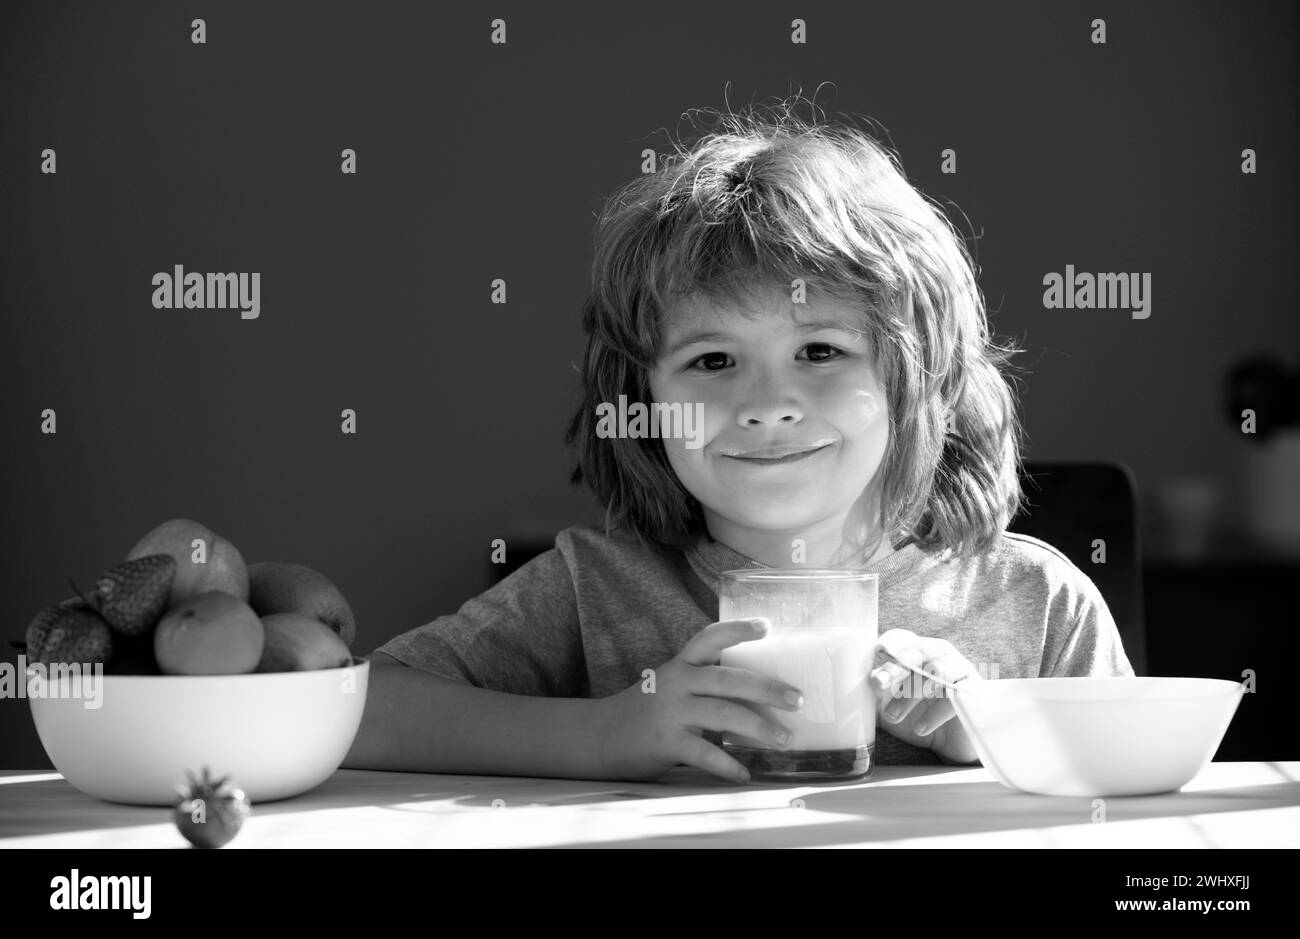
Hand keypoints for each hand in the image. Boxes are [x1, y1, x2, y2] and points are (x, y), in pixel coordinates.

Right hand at [594, 617, 805, 783]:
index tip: (768, 626)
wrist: (600, 736)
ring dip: (758, 727)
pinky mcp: (665, 742)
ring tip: (784, 739)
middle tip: (797, 699)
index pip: (709, 638)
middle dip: (766, 688)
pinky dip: (728, 765)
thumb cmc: (646, 711)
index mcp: (680, 665)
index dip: (737, 629)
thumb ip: (704, 684)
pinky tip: (745, 774)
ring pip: (723, 714)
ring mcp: (670, 712)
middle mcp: (676, 682)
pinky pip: (704, 753)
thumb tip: (759, 695)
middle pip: (728, 679)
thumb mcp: (671, 686)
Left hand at [869, 628, 981, 764]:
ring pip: (936, 669)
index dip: (884, 648)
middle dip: (893, 667)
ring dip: (910, 692)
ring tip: (891, 716)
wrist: (950, 742)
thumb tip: (842, 690)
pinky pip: (956, 696)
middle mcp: (938, 652)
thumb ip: (870, 693)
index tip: (870, 662)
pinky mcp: (974, 691)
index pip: (899, 637)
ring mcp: (959, 669)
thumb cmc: (915, 714)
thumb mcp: (887, 703)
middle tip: (875, 685)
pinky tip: (920, 728)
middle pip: (915, 651)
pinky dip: (934, 713)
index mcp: (915, 649)